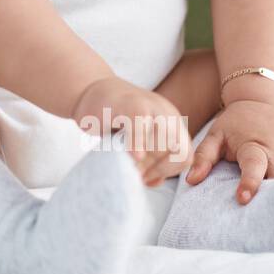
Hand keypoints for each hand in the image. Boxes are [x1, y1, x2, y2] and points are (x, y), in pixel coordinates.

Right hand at [72, 76, 192, 187]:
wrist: (87, 92)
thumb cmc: (111, 120)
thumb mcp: (135, 142)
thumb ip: (149, 160)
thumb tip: (156, 182)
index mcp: (172, 123)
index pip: (186, 155)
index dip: (168, 171)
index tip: (146, 177)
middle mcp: (166, 113)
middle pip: (178, 149)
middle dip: (158, 168)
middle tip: (136, 173)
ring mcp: (150, 105)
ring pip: (164, 139)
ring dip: (148, 160)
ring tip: (130, 164)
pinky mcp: (129, 103)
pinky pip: (140, 126)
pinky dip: (138, 144)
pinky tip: (131, 155)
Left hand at [186, 98, 273, 203]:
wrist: (266, 101)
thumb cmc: (236, 123)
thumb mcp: (215, 135)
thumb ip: (203, 157)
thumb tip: (191, 181)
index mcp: (254, 145)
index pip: (254, 165)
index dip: (249, 182)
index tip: (242, 199)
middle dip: (273, 200)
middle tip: (262, 222)